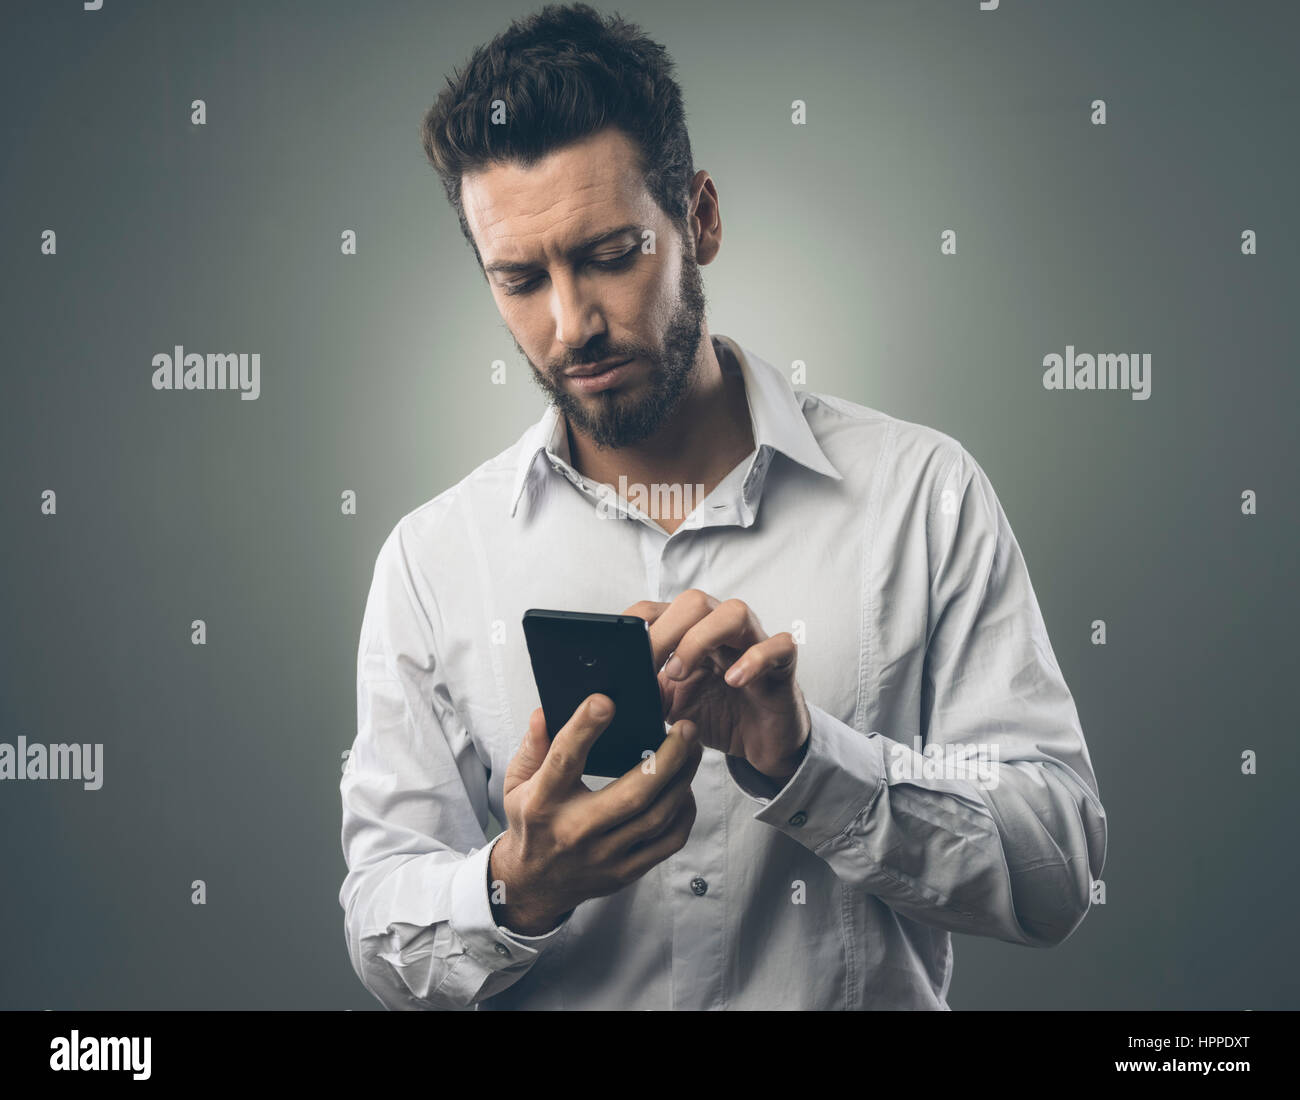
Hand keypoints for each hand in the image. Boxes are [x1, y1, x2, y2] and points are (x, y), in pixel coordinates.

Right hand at [489, 694, 703, 934]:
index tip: (606, 702)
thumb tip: (545, 713)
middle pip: (633, 794)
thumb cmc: (530, 823)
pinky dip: (684, 813)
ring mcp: (604, 856)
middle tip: (686, 728)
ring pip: (657, 818)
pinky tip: (685, 789)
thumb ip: (533, 746)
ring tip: (692, 750)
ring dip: (682, 780)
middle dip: (667, 758)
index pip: (564, 761)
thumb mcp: (516, 782)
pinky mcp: (625, 872)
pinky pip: (668, 843)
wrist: (532, 885)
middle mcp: (576, 831)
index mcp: (544, 803)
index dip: (585, 729)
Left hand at [623, 591, 810, 782]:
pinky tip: (733, 680)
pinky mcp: (783, 664)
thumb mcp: (672, 705)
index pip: (656, 608)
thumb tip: (617, 685)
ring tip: (681, 673)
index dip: (636, 625)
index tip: (620, 653)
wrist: (762, 745)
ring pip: (734, 612)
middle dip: (666, 631)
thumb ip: (649, 689)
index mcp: (689, 633)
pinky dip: (754, 660)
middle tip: (650, 665)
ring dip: (701, 639)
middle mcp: (721, 629)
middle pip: (694, 601)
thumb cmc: (719, 715)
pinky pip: (779, 645)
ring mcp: (754, 642)